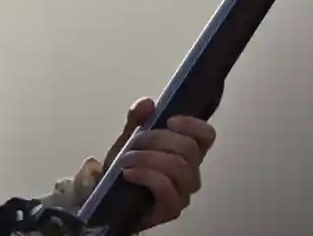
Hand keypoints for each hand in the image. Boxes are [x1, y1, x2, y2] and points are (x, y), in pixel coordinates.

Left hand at [103, 97, 216, 230]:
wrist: (106, 196)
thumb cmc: (125, 166)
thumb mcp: (127, 138)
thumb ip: (136, 119)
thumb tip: (147, 104)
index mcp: (185, 152)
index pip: (206, 135)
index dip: (192, 125)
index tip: (169, 120)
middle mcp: (191, 173)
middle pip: (189, 148)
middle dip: (157, 139)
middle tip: (133, 143)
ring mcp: (184, 193)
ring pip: (179, 167)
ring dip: (147, 157)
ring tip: (125, 160)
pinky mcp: (171, 209)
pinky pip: (166, 187)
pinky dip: (145, 175)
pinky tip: (127, 173)